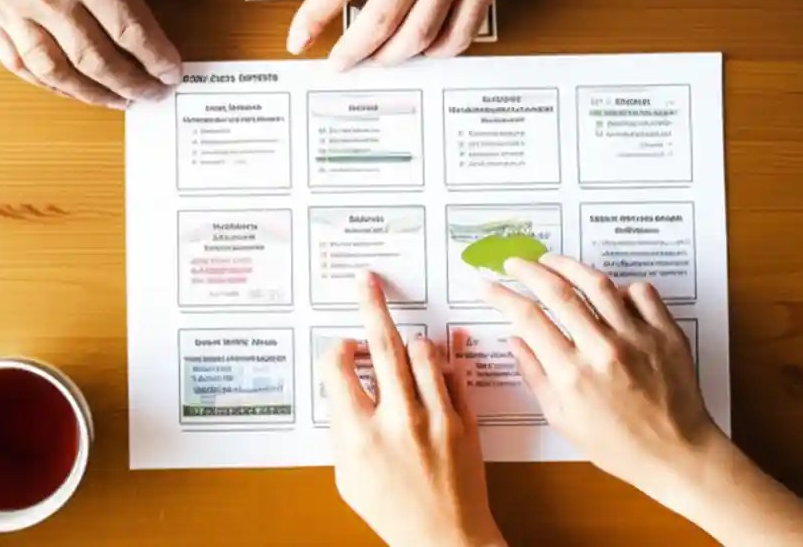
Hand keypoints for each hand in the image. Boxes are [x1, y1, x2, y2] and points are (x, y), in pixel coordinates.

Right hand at [0, 0, 191, 107]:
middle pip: (99, 61)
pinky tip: (67, 86)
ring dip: (92, 95)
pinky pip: (17, 61)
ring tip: (117, 99)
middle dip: (133, 84)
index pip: (133, 32)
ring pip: (57, 72)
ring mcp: (11, 5)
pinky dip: (46, 81)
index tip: (172, 73)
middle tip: (152, 93)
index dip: (158, 60)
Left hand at [288, 0, 562, 67]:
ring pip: (416, 38)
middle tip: (337, 64)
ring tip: (378, 59)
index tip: (299, 39)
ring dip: (392, 57)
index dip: (314, 17)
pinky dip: (439, 51)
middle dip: (350, 53)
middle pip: (376, 23)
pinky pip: (459, 35)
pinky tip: (427, 49)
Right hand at [319, 272, 505, 546]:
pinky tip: (441, 360)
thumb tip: (341, 385)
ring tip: (406, 347)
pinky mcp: (465, 421)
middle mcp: (397, 421)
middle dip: (371, 306)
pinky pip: (454, 374)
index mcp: (359, 434)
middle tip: (368, 282)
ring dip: (411, 342)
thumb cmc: (392, 512)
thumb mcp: (348, 475)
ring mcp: (435, 419)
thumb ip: (343, 426)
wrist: (445, 539)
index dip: (337, 350)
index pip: (338, 367)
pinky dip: (446, 362)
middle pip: (381, 345)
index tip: (343, 348)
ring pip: (422, 351)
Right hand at [483, 254, 718, 499]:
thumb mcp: (563, 419)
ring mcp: (637, 337)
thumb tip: (515, 340)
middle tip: (515, 262)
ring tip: (552, 260)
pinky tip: (611, 292)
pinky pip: (641, 292)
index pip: (527, 318)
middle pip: (557, 291)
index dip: (501, 295)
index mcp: (571, 373)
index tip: (487, 284)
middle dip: (528, 270)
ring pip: (597, 283)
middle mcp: (602, 349)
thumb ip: (536, 376)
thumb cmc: (617, 445)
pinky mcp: (666, 333)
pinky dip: (623, 286)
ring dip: (568, 265)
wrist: (677, 455)